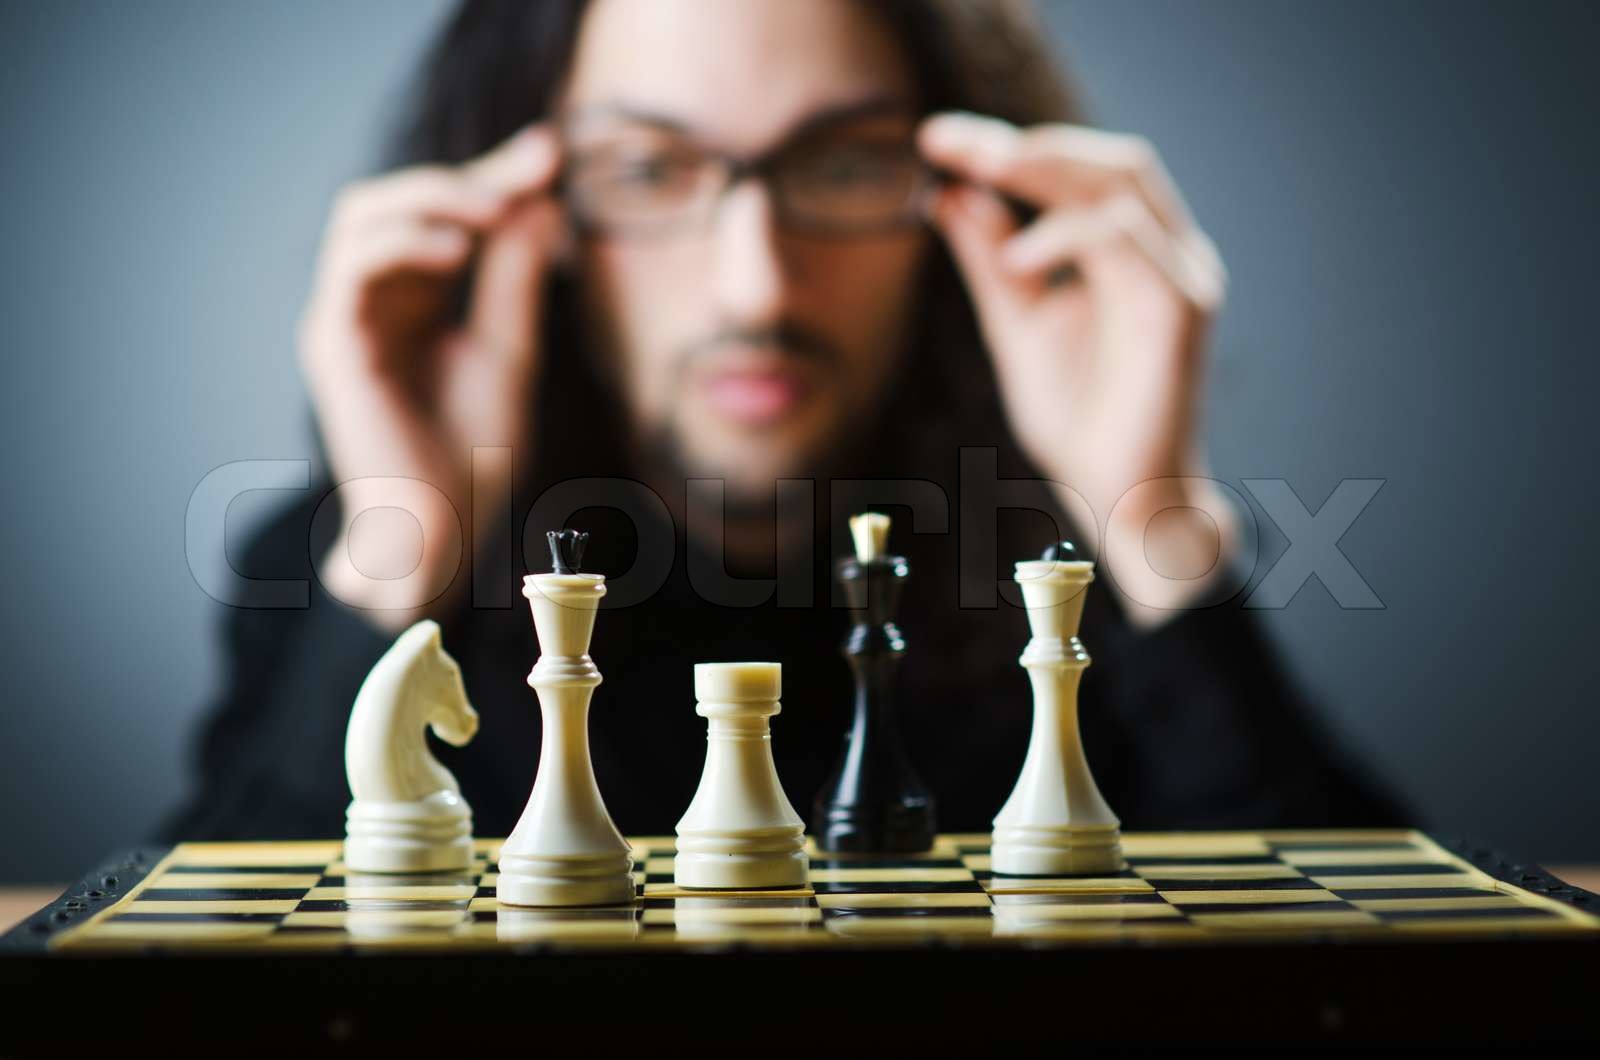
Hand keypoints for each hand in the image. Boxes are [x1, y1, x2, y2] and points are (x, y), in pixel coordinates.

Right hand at [297, 125, 565, 628]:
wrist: (442, 529)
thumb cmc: (474, 453)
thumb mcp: (510, 350)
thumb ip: (516, 280)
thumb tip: (542, 204)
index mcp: (414, 298)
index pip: (445, 215)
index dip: (494, 176)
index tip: (551, 151)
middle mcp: (373, 299)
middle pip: (399, 199)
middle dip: (465, 175)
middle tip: (530, 168)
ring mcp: (346, 317)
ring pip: (363, 215)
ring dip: (431, 199)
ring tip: (492, 209)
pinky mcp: (334, 344)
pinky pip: (352, 265)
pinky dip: (402, 242)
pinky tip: (455, 250)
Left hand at [918, 111, 1232, 624]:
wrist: (1120, 496)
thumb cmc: (1077, 418)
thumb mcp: (1015, 326)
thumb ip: (991, 262)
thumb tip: (951, 193)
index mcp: (1129, 251)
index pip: (1075, 172)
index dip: (1006, 146)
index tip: (936, 138)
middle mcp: (1163, 252)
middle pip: (1106, 160)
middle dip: (1023, 143)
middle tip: (947, 140)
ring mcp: (1179, 276)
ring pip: (1122, 183)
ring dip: (1046, 167)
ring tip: (979, 170)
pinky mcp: (1181, 310)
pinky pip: (1128, 242)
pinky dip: (1068, 235)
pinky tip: (1018, 260)